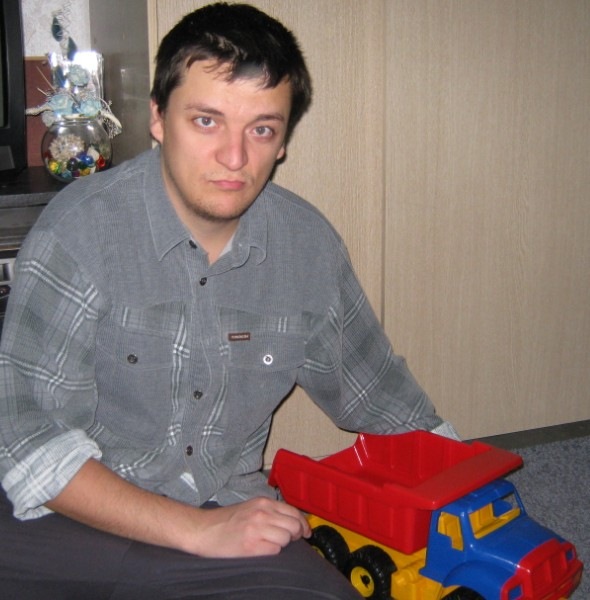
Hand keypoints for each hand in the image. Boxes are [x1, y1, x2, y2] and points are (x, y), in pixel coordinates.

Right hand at [188, 497, 310, 557]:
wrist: (203, 529)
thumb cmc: (226, 520)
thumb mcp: (251, 507)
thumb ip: (270, 511)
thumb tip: (292, 521)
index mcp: (263, 503)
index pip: (293, 512)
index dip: (303, 524)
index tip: (306, 532)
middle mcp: (262, 513)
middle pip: (293, 526)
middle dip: (295, 535)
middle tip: (290, 540)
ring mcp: (256, 529)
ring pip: (286, 538)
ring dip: (282, 543)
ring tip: (270, 543)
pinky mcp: (251, 545)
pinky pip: (274, 550)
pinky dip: (272, 551)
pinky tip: (262, 549)